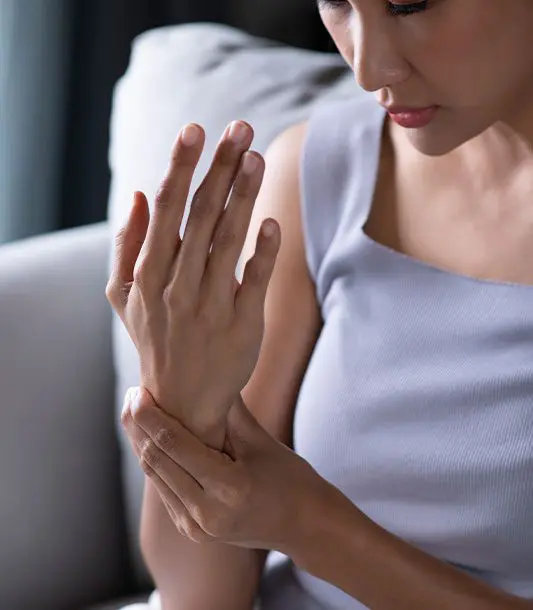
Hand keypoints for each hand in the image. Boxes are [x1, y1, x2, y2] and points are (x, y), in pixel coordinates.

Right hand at [106, 121, 280, 444]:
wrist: (182, 398)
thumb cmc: (155, 338)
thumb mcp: (125, 295)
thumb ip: (127, 244)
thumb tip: (138, 193)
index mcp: (151, 272)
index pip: (167, 209)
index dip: (181, 167)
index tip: (195, 130)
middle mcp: (179, 284)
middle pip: (202, 215)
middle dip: (220, 167)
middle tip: (240, 127)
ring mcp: (211, 304)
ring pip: (229, 241)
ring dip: (243, 196)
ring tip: (256, 156)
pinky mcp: (242, 323)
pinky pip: (254, 281)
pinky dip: (263, 252)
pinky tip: (271, 222)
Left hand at [121, 386, 338, 554]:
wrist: (304, 526)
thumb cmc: (291, 479)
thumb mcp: (262, 442)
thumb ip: (230, 411)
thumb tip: (206, 374)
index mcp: (227, 489)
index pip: (173, 447)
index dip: (150, 416)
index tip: (138, 392)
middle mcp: (205, 514)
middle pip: (156, 462)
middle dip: (138, 426)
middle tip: (132, 396)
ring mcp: (196, 527)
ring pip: (155, 476)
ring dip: (141, 443)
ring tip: (135, 412)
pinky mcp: (192, 530)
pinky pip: (164, 489)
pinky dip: (156, 462)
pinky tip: (151, 439)